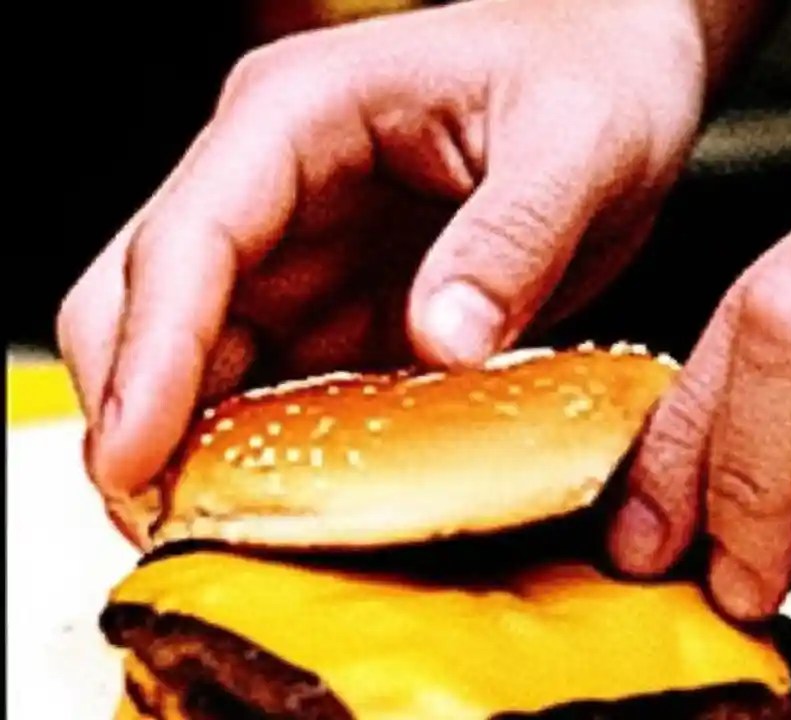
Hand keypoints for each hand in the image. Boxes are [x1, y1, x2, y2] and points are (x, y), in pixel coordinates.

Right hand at [57, 0, 721, 541]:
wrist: (620, 78)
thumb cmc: (593, 78)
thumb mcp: (576, 144)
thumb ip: (511, 236)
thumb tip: (444, 340)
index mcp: (300, 112)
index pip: (191, 236)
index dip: (150, 354)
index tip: (132, 460)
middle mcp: (275, 182)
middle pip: (148, 300)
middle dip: (139, 410)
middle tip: (166, 526)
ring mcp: (302, 248)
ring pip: (197, 356)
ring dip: (196, 444)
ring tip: (217, 538)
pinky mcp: (341, 305)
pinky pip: (279, 387)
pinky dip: (272, 448)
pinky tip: (293, 506)